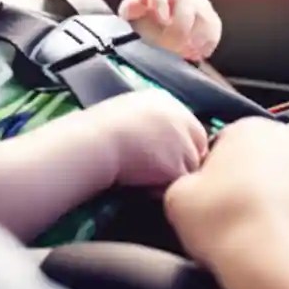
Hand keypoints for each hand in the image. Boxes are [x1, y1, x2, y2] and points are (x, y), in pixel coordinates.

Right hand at [89, 90, 207, 187]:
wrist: (93, 143)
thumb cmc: (98, 130)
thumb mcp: (127, 110)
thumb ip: (151, 119)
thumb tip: (160, 138)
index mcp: (166, 100)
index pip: (189, 127)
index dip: (177, 145)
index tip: (158, 155)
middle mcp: (181, 116)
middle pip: (195, 147)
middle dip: (180, 160)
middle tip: (152, 168)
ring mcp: (183, 140)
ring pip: (189, 168)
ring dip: (171, 175)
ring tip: (143, 174)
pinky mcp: (179, 165)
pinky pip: (178, 184)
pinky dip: (163, 187)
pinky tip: (143, 182)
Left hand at [118, 0, 220, 60]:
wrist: (160, 19)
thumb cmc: (143, 15)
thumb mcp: (131, 12)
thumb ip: (131, 7)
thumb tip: (137, 1)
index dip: (161, 2)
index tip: (161, 20)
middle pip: (186, 2)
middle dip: (180, 27)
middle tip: (171, 46)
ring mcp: (199, 3)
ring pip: (205, 16)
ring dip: (195, 38)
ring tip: (184, 53)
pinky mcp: (211, 18)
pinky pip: (215, 28)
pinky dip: (207, 43)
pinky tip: (196, 55)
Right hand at [164, 119, 288, 269]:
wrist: (282, 261)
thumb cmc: (224, 224)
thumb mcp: (179, 198)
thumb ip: (188, 181)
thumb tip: (195, 185)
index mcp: (248, 129)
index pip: (235, 141)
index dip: (228, 169)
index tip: (225, 195)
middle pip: (281, 149)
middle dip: (274, 170)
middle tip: (261, 207)